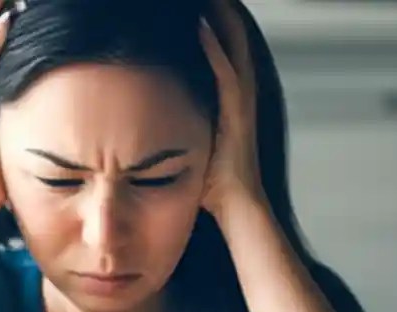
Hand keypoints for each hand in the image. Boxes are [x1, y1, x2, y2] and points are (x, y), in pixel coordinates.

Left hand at [199, 1, 266, 220]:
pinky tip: (200, 28)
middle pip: (233, 40)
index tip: (201, 3)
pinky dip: (213, 50)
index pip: (226, 50)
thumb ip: (184, 125)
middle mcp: (240, 95)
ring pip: (233, 49)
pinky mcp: (235, 114)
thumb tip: (156, 121)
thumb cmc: (214, 182)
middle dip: (223, 13)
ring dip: (220, 20)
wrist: (236, 206)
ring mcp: (240, 103)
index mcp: (232, 99)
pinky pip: (225, 74)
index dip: (217, 25)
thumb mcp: (198, 143)